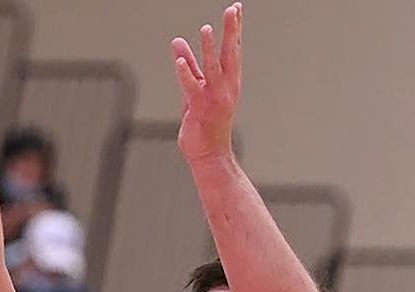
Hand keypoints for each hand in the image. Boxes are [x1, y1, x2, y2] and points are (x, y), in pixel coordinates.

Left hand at [172, 4, 243, 162]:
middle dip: (231, 31)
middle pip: (230, 54)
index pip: (234, 50)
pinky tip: (179, 60)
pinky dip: (185, 73)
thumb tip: (178, 42)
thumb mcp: (196, 88)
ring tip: (206, 29)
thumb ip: (189, 65)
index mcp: (229, 82)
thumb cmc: (205, 122)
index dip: (235, 29)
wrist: (210, 153)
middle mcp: (226, 88)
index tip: (236, 8)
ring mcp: (214, 98)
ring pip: (212, 69)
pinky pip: (191, 87)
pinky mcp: (199, 108)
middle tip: (233, 10)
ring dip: (209, 49)